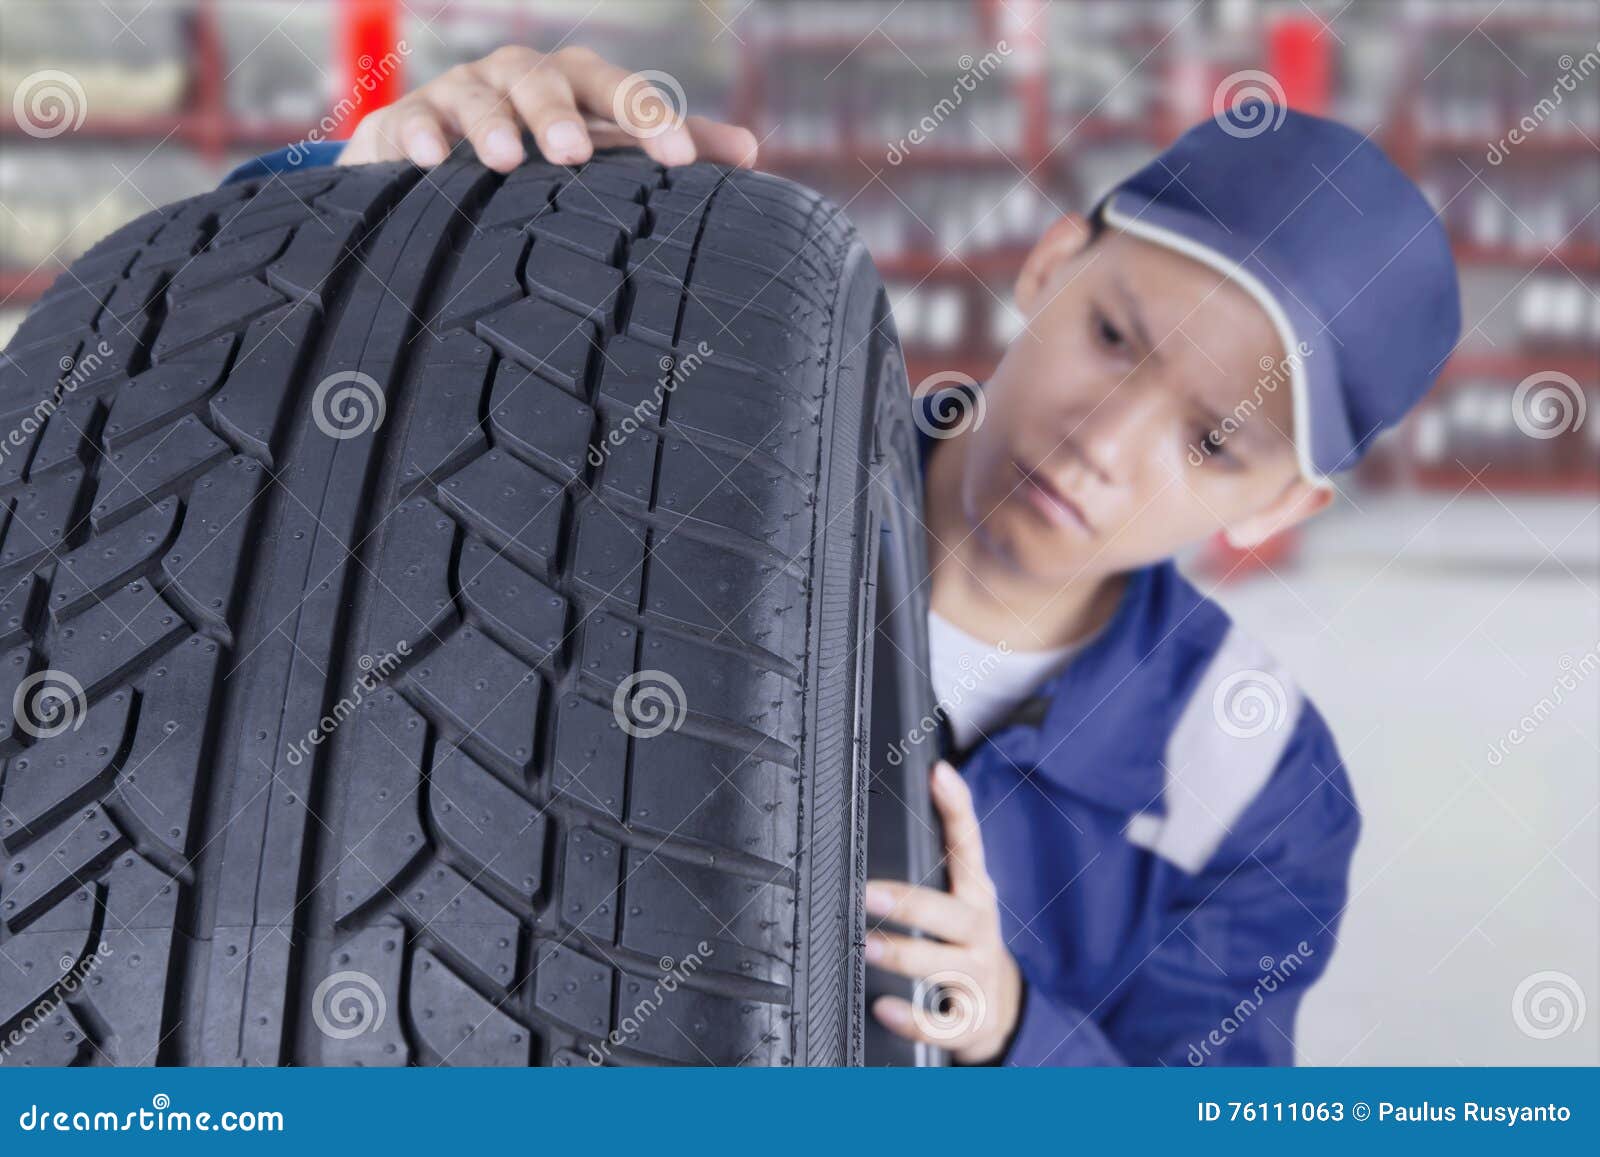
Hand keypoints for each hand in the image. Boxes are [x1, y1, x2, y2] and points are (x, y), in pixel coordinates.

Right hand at [338, 45, 758, 172]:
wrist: (447, 155)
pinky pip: (411, 123)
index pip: (617, 90)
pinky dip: (421, 137)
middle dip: (558, 114)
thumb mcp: (602, 145)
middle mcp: (518, 77)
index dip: (648, 119)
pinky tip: (431, 162)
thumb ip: (665, 145)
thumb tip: (750, 152)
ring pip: (477, 99)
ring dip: (492, 126)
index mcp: (574, 83)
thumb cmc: (542, 150)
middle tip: (573, 155)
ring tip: (506, 160)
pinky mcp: (406, 120)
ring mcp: (460, 93)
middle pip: (543, 83)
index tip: (680, 160)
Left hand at [865, 760, 1021, 1063]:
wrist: (1003, 1009)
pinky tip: (884, 1008)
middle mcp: (978, 931)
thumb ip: (946, 847)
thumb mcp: (964, 895)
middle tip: (866, 894)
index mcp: (975, 894)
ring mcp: (976, 975)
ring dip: (901, 955)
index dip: (956, 808)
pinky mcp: (971, 1019)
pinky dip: (910, 1018)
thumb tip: (931, 779)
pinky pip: (939, 1023)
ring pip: (939, 965)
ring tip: (867, 946)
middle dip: (907, 902)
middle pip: (946, 912)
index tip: (939, 775)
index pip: (969, 845)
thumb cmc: (967, 941)